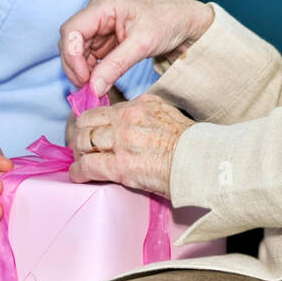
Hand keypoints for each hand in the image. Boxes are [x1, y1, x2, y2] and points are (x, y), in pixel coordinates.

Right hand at [59, 0, 214, 96]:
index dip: (71, 56)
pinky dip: (93, 71)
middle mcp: (97, 13)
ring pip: (79, 51)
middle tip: (87, 90)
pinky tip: (100, 82)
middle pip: (71, 41)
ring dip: (83, 70)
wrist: (185, 21)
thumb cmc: (168, 22)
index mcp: (104, 5)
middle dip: (75, 66)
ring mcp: (101, 26)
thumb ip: (116, 65)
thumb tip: (93, 88)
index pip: (72, 30)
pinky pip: (90, 56)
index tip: (83, 79)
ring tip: (95, 89)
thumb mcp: (142, 45)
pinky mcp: (106, 38)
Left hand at [66, 93, 193, 197]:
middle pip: (88, 122)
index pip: (105, 109)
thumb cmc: (193, 146)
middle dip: (80, 134)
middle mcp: (129, 117)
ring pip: (83, 141)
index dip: (94, 122)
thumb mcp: (170, 117)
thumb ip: (148, 117)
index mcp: (142, 104)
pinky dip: (79, 172)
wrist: (203, 164)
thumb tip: (136, 127)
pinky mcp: (120, 165)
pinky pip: (88, 166)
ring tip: (80, 162)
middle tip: (80, 147)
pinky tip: (78, 176)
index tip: (91, 132)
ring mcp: (123, 140)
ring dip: (79, 153)